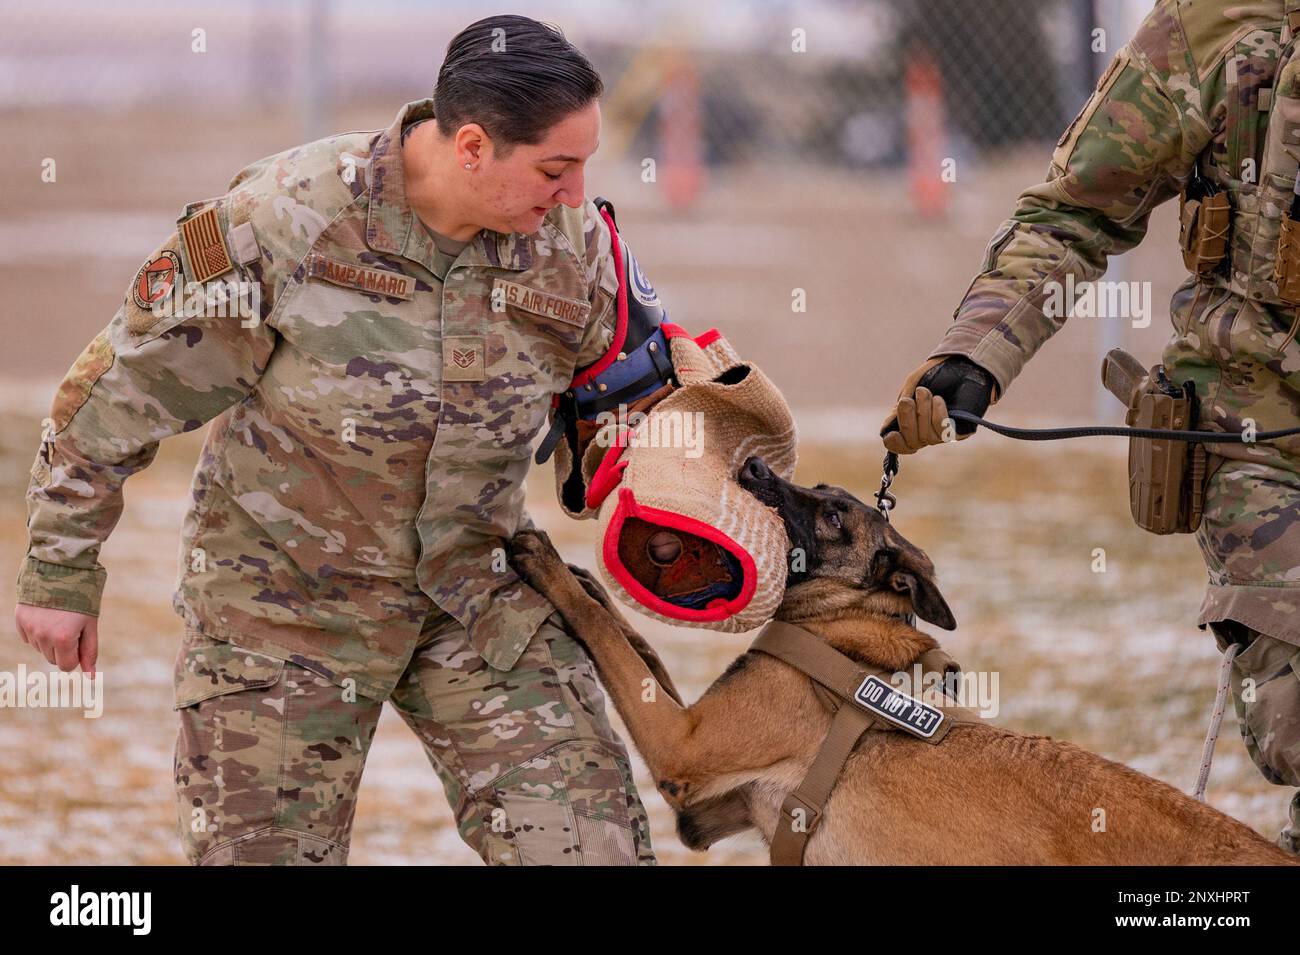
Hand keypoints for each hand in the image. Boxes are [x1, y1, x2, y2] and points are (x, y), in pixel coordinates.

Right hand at [14, 604, 98, 673]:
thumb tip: (90, 676)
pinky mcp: (20, 620)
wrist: (59, 570)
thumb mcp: (90, 624)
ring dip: (50, 640)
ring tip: (59, 618)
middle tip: (71, 627)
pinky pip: (28, 637)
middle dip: (63, 649)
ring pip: (40, 648)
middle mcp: (43, 637)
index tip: (79, 642)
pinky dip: (37, 631)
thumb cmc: (81, 598)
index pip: (66, 666)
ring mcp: (29, 628)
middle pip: (53, 659)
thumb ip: (89, 651)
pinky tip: (46, 615)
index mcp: (63, 639)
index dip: (75, 656)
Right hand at [880, 355, 996, 453]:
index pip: (901, 445)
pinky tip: (938, 400)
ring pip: (926, 437)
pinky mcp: (959, 431)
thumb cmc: (936, 374)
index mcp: (912, 423)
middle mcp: (926, 432)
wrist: (963, 363)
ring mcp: (942, 434)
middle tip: (907, 401)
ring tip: (925, 392)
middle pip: (911, 441)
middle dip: (906, 421)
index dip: (895, 444)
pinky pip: (943, 432)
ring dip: (922, 413)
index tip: (891, 434)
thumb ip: (900, 406)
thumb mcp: (912, 386)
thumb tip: (887, 428)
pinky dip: (938, 415)